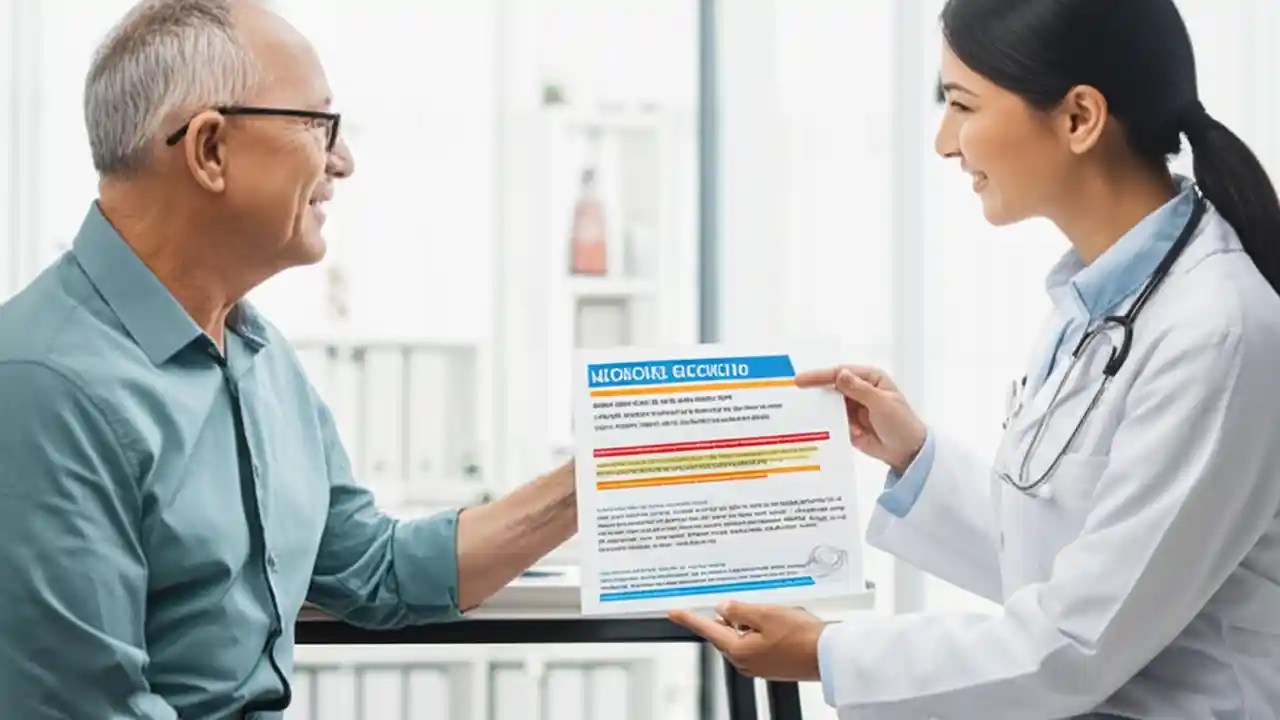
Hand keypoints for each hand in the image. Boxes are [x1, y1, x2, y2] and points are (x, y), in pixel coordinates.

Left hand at [668, 601, 824, 680]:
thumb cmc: (801, 636)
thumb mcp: (766, 614)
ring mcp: (757, 665)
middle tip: (739, 601)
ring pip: (741, 638)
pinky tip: (773, 622)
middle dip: (728, 617)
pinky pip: (754, 644)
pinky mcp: (770, 665)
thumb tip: (724, 609)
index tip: (673, 612)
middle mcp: (744, 661)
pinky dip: (757, 631)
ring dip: (745, 623)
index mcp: (738, 649)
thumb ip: (740, 611)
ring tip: (765, 610)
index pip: (707, 628)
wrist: (828, 656)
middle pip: (724, 634)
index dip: (689, 618)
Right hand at [795, 365, 926, 474]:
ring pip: (828, 405)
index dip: (820, 376)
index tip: (800, 381)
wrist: (908, 452)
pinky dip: (823, 423)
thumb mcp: (882, 403)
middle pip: (831, 387)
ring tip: (796, 409)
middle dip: (814, 391)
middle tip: (792, 393)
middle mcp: (858, 390)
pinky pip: (831, 421)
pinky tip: (809, 424)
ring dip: (817, 408)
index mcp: (869, 378)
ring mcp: (852, 408)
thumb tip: (840, 374)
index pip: (840, 373)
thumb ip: (860, 389)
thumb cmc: (901, 423)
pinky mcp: (847, 425)